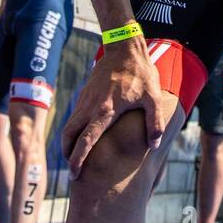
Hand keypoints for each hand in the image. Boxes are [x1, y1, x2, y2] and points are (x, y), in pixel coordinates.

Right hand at [61, 40, 165, 177]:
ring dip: (68, 143)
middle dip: (67, 155)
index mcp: (105, 110)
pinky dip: (73, 131)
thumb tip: (154, 145)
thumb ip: (155, 123)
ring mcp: (85, 99)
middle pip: (69, 136)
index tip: (74, 174)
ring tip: (75, 158)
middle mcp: (90, 107)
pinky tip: (82, 137)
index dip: (78, 159)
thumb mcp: (153, 97)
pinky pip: (74, 117)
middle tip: (73, 172)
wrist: (124, 48)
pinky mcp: (85, 94)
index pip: (86, 140)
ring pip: (68, 126)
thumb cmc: (141, 73)